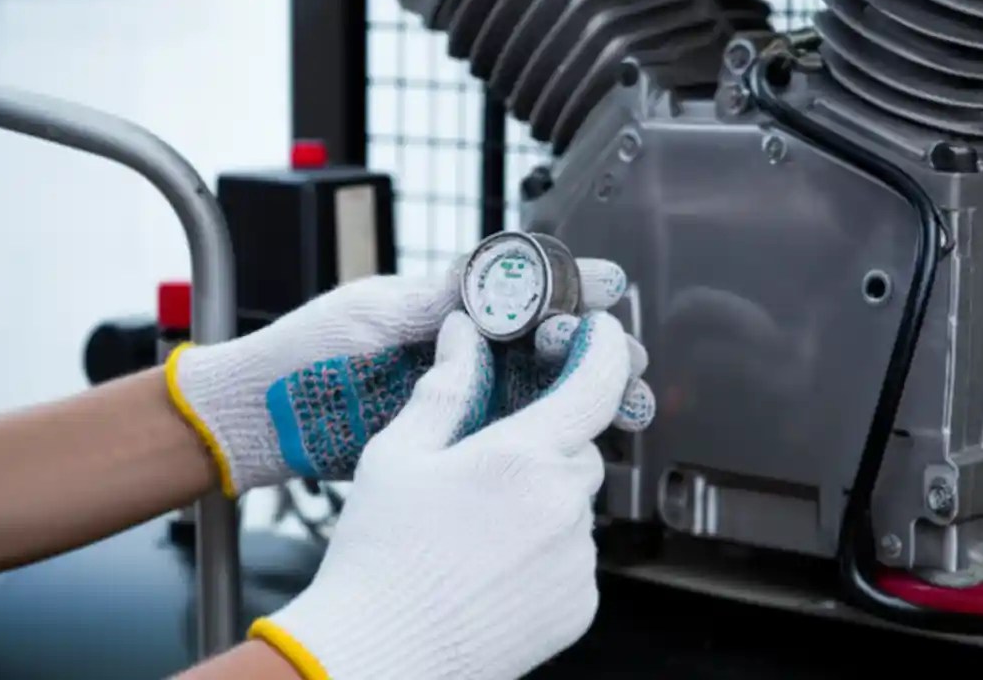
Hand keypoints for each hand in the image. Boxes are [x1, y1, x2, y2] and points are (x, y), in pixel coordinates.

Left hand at [166, 256, 630, 495]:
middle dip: (594, 350)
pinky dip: (549, 438)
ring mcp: (459, 395)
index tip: (609, 290)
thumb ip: (433, 302)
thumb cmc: (303, 355)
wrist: (259, 421)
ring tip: (625, 405)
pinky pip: (510, 436)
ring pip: (538, 393)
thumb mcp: (371, 316)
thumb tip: (492, 275)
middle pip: (545, 346)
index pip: (523, 292)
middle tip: (628, 358)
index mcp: (446, 306)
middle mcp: (461, 348)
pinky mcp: (451, 438)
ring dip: (584, 396)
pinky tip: (580, 443)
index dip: (569, 290)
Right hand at [249, 310, 646, 679]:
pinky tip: (491, 568)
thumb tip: (464, 335)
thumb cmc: (380, 557)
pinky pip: (575, 559)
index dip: (604, 352)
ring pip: (575, 508)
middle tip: (486, 468)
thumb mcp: (398, 455)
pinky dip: (546, 553)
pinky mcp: (580, 606)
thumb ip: (444, 389)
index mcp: (522, 458)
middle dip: (545, 447)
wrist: (379, 657)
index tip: (600, 337)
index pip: (594, 386)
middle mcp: (564, 507)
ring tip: (475, 533)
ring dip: (543, 503)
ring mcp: (577, 562)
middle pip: (579, 452)